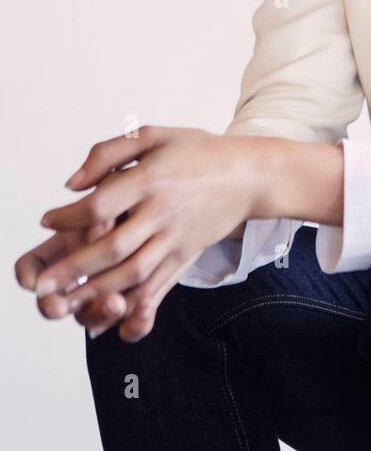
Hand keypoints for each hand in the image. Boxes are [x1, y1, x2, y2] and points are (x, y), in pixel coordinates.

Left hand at [14, 126, 261, 340]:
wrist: (248, 175)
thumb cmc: (198, 151)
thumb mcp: (153, 135)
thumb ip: (108, 153)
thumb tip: (72, 184)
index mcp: (152, 178)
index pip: (102, 203)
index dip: (69, 216)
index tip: (46, 220)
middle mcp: (164, 212)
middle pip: (114, 247)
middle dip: (75, 268)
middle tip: (42, 284)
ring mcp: (177, 238)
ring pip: (134, 273)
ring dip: (97, 292)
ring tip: (67, 303)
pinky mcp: (186, 255)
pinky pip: (159, 286)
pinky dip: (135, 304)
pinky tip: (111, 315)